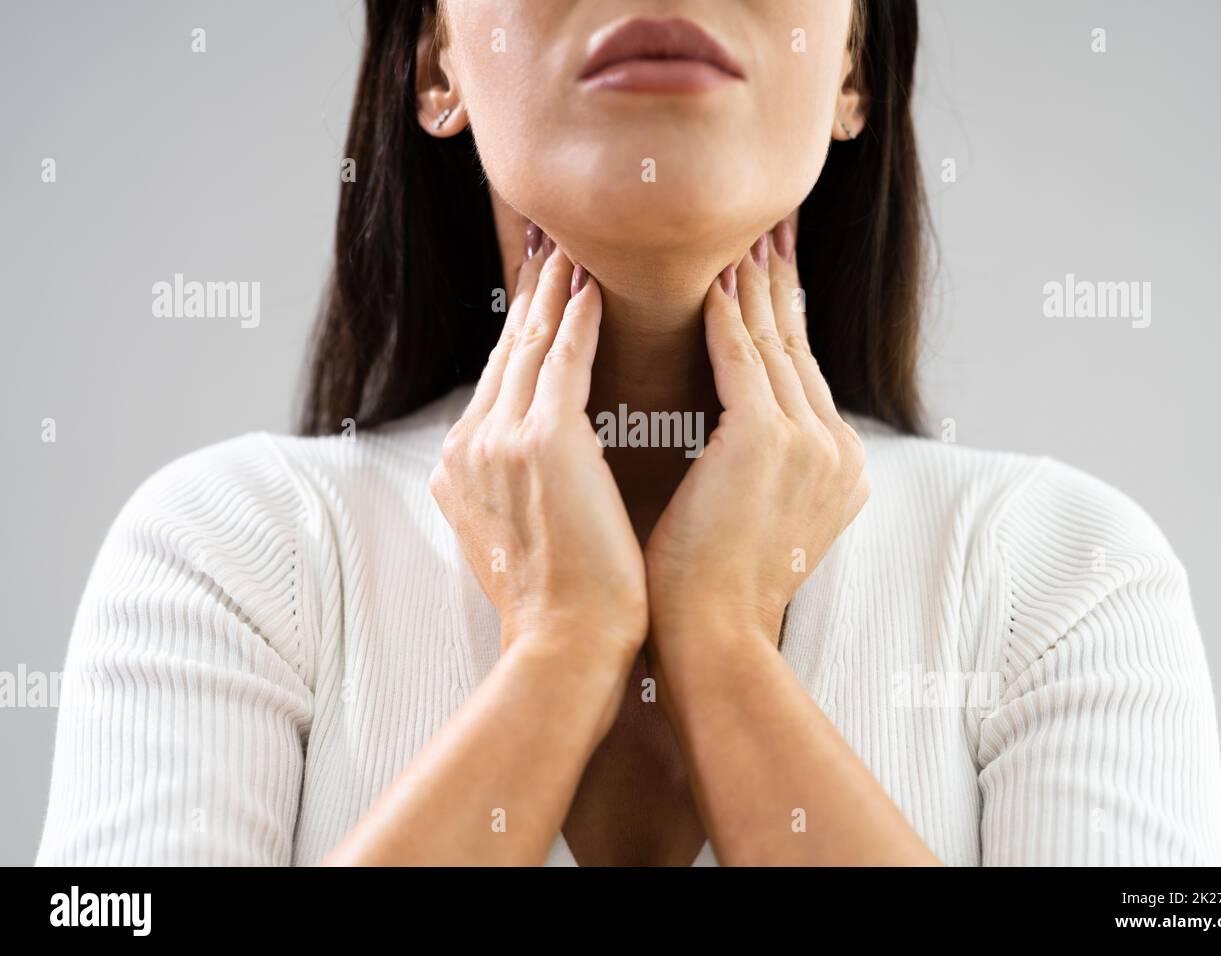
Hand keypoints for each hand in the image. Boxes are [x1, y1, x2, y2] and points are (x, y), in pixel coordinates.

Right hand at [430, 230, 646, 661]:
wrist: (567, 646)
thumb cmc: (564, 603)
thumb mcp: (524, 533)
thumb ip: (521, 485)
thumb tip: (548, 462)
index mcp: (461, 467)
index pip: (497, 379)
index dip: (518, 328)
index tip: (538, 286)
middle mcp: (468, 445)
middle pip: (504, 349)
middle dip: (531, 292)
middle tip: (548, 238)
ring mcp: (497, 440)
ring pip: (529, 344)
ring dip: (555, 290)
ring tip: (574, 245)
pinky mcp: (540, 441)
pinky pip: (562, 360)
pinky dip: (578, 320)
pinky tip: (595, 286)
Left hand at [645, 218, 869, 646]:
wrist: (712, 637)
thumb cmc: (713, 586)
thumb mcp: (754, 514)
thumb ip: (761, 462)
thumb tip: (735, 426)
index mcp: (838, 466)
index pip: (804, 372)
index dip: (785, 315)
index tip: (769, 268)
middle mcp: (837, 448)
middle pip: (798, 345)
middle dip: (777, 282)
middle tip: (768, 225)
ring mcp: (811, 441)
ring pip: (773, 342)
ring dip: (749, 284)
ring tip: (738, 235)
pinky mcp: (770, 440)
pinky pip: (742, 357)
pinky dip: (723, 316)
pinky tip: (709, 280)